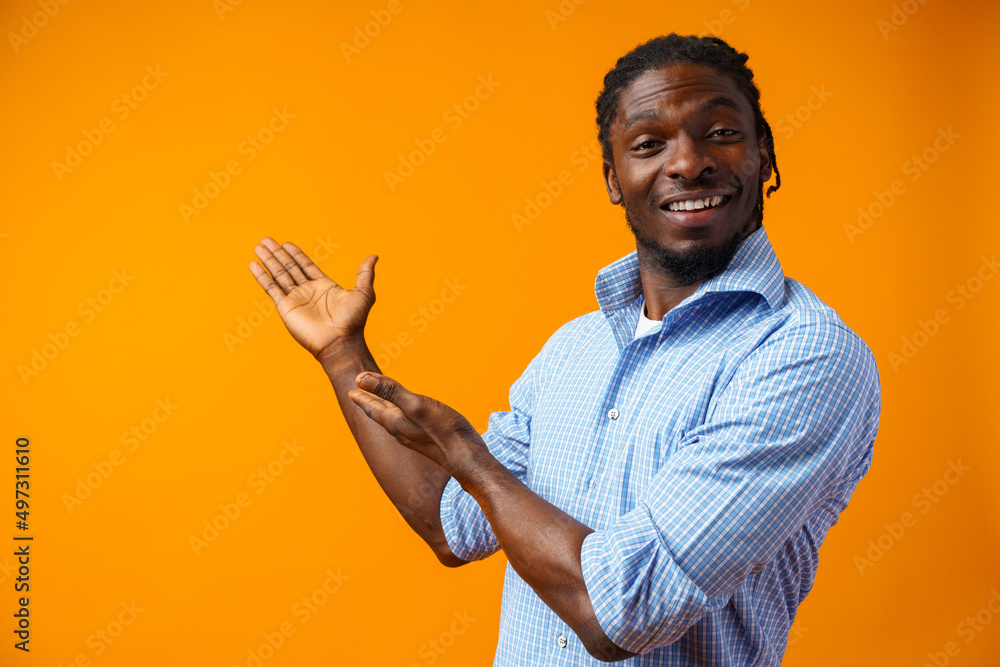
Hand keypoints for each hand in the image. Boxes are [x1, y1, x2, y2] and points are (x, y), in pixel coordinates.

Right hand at [249, 237, 376, 358]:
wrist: (340, 341)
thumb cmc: (353, 321)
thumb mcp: (363, 293)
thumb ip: (365, 274)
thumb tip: (374, 256)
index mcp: (323, 286)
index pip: (306, 265)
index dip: (296, 254)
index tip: (286, 243)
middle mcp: (307, 291)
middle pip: (289, 267)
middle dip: (277, 253)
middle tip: (266, 239)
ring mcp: (295, 299)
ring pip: (278, 274)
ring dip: (268, 260)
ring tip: (258, 246)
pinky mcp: (285, 307)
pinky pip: (271, 288)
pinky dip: (262, 276)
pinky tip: (253, 264)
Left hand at [347, 372, 485, 473]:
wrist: (466, 459)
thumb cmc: (443, 431)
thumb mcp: (415, 405)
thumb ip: (390, 391)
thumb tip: (360, 379)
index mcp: (394, 421)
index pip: (372, 406)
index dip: (362, 395)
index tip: (352, 386)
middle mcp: (401, 430)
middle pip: (379, 413)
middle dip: (369, 401)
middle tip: (358, 393)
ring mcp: (414, 436)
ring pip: (392, 418)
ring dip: (382, 408)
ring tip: (378, 402)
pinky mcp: (427, 438)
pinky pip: (406, 422)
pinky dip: (399, 413)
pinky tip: (407, 415)